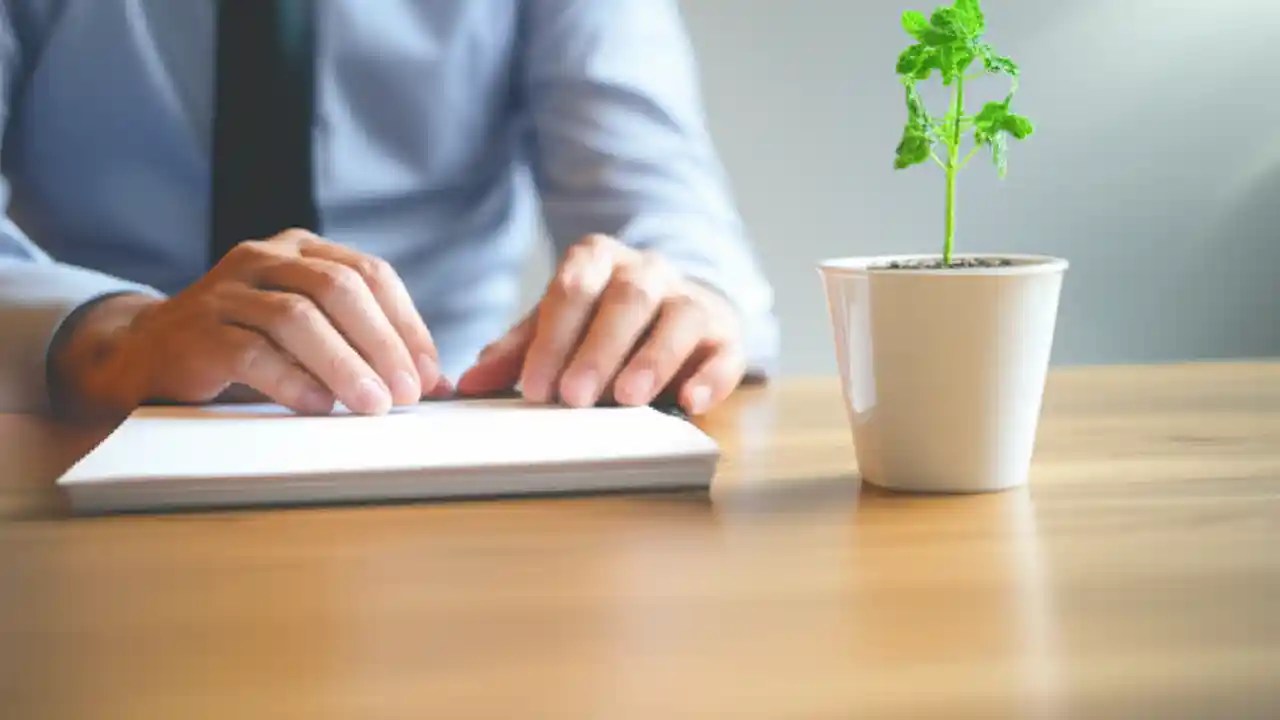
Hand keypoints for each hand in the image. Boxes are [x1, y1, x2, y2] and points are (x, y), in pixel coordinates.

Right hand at [53, 229, 444, 418]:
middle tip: (408, 392)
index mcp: (301, 248)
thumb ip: (366, 346)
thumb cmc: (248, 342)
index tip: (429, 372)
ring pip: (297, 317)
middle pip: (339, 289)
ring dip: (345, 364)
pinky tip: (321, 406)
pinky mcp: (197, 331)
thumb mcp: (311, 332)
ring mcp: (226, 290)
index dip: (406, 323)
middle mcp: (265, 257)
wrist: (152, 351)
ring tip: (373, 404)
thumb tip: (436, 384)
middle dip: (382, 343)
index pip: (370, 274)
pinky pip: (253, 352)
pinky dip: (293, 381)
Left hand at [457, 234, 744, 414]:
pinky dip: (710, 377)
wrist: (675, 309)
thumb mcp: (558, 326)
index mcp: (599, 259)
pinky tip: (691, 401)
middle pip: (626, 299)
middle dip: (598, 349)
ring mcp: (691, 298)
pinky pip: (724, 351)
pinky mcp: (726, 334)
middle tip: (573, 397)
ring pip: (678, 318)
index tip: (534, 387)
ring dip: (653, 358)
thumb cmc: (604, 322)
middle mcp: (649, 270)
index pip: (573, 288)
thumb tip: (471, 382)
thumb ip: (520, 350)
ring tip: (630, 398)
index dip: (553, 338)